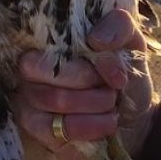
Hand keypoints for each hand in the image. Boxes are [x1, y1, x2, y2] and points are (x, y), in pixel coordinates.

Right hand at [15, 8, 157, 159]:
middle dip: (93, 86)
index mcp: (44, 45)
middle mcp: (29, 73)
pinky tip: (107, 124)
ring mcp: (28, 104)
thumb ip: (117, 27)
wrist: (131, 111)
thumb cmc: (120, 71)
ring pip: (58, 102)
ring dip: (96, 106)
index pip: (45, 51)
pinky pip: (59, 132)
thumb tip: (96, 41)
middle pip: (52, 74)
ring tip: (112, 106)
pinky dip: (92, 128)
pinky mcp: (38, 132)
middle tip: (113, 90)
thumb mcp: (128, 41)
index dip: (82, 66)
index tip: (114, 74)